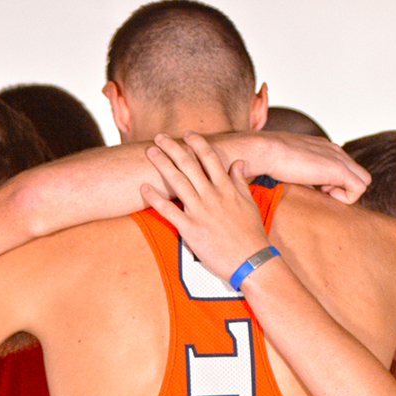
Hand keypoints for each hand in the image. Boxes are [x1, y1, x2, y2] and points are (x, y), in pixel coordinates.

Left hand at [141, 132, 270, 281]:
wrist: (251, 261)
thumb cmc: (251, 234)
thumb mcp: (249, 203)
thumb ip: (240, 181)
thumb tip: (237, 162)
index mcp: (227, 188)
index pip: (210, 158)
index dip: (197, 143)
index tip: (187, 134)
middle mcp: (212, 196)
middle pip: (189, 164)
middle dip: (173, 148)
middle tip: (159, 137)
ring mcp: (200, 212)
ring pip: (177, 182)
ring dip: (162, 165)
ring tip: (150, 152)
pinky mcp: (190, 229)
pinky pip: (168, 211)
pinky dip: (155, 198)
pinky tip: (144, 188)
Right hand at [264, 132, 371, 203]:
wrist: (264, 151)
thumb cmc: (268, 160)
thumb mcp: (289, 165)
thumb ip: (301, 173)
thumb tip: (300, 188)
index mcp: (323, 147)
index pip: (344, 167)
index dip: (334, 183)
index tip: (315, 188)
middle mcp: (334, 150)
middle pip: (358, 173)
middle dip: (344, 187)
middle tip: (321, 193)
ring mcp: (338, 158)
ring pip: (363, 181)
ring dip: (346, 193)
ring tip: (322, 193)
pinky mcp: (338, 169)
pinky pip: (359, 188)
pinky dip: (346, 198)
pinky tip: (325, 195)